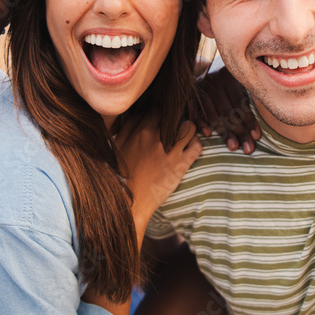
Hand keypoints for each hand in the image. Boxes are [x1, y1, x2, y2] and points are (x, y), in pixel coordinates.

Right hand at [115, 117, 201, 236]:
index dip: (160, 116)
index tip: (161, 123)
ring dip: (188, 131)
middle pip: (175, 116)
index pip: (157, 111)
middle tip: (173, 131)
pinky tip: (190, 149)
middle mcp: (157, 138)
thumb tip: (138, 114)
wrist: (128, 203)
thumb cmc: (120, 175)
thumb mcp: (117, 147)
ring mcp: (171, 151)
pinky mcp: (181, 166)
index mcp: (141, 132)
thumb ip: (127, 128)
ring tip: (184, 138)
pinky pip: (197, 146)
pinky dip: (196, 144)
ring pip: (189, 127)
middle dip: (175, 122)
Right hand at [193, 67, 260, 153]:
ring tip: (233, 146)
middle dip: (240, 131)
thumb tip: (258, 127)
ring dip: (224, 132)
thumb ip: (246, 99)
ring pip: (213, 113)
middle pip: (229, 110)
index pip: (241, 102)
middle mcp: (215, 80)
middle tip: (248, 149)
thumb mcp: (237, 83)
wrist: (201, 70)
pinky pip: (194, 111)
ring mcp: (200, 87)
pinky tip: (208, 134)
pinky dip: (201, 123)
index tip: (257, 137)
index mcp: (231, 76)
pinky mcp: (188, 95)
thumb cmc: (226, 83)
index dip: (250, 121)